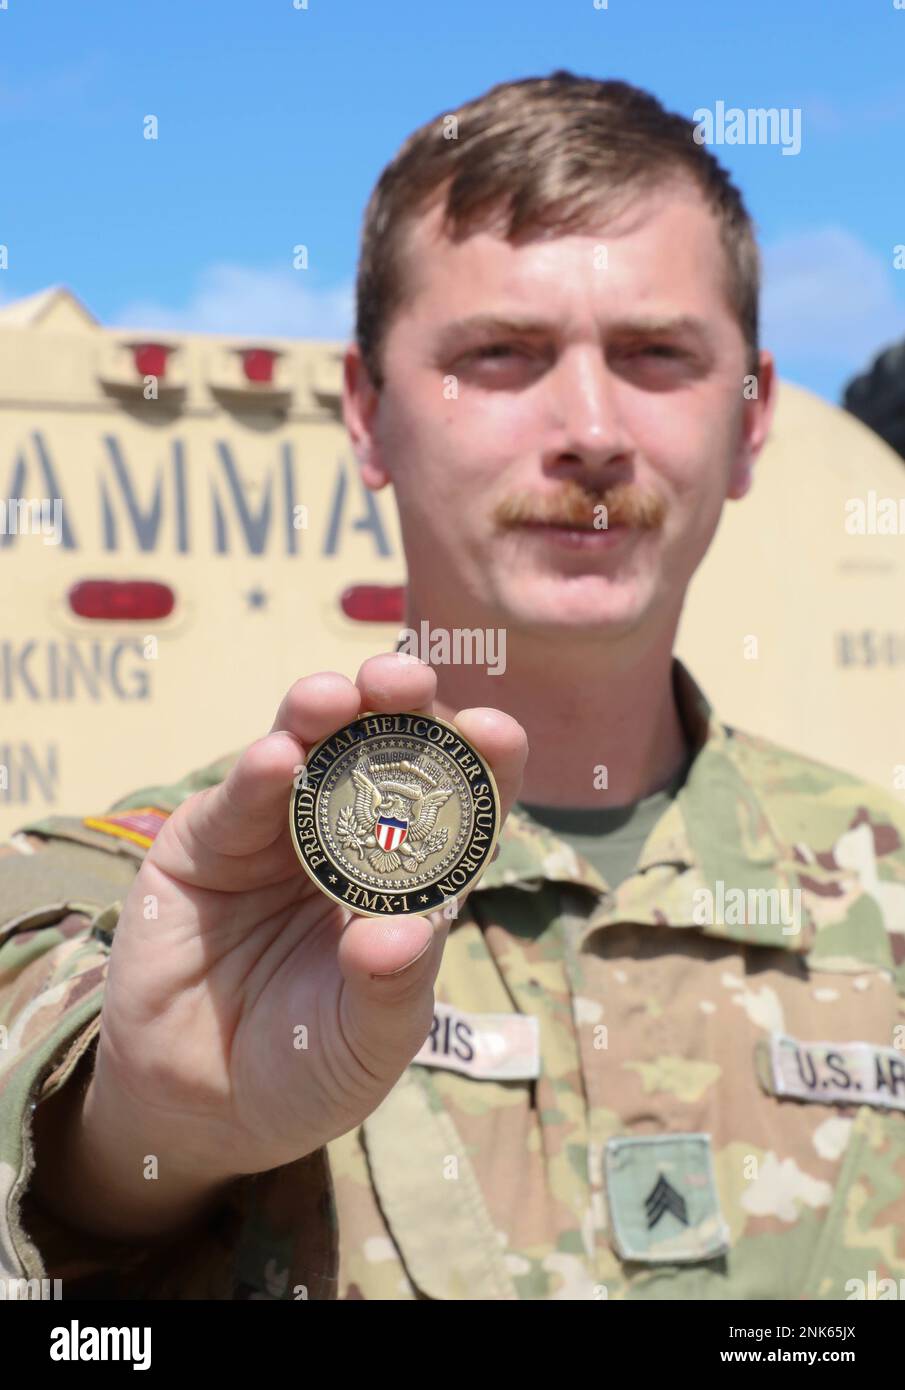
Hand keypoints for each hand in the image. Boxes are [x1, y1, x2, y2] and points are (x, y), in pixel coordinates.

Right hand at [80, 652, 526, 1216]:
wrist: (202, 1106)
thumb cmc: (308, 1068)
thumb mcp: (367, 1043)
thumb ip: (390, 989)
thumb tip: (403, 932)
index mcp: (413, 876)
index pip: (463, 804)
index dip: (481, 760)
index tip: (494, 731)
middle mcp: (351, 837)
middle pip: (385, 752)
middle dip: (398, 705)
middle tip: (404, 679)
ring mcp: (278, 831)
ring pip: (307, 750)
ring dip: (322, 713)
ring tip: (334, 699)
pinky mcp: (208, 843)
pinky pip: (236, 800)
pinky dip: (255, 775)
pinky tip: (274, 759)